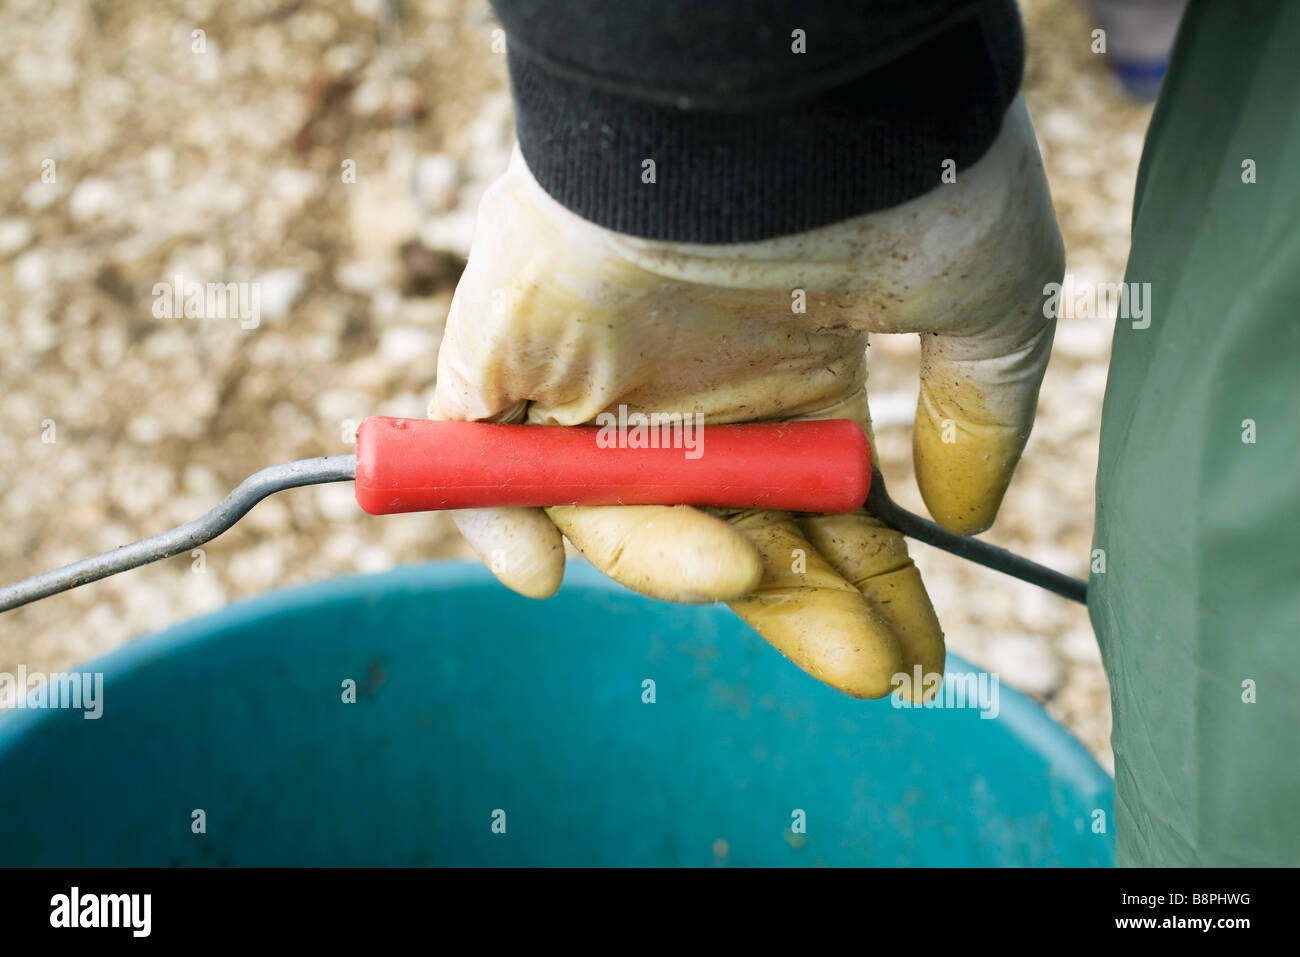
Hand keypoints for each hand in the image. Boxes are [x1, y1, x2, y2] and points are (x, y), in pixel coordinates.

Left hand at [430, 95, 1063, 698]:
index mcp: (791, 373)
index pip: (822, 513)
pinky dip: (494, 517)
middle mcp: (696, 385)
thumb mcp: (985, 298)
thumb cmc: (889, 167)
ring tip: (744, 573)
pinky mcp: (509, 344)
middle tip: (865, 667)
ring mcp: (602, 370)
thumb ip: (977, 412)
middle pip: (731, 533)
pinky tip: (538, 574)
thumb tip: (961, 516)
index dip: (867, 588)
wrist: (768, 87)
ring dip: (673, 567)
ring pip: (618, 516)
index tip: (912, 658)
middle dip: (796, 608)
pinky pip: (477, 455)